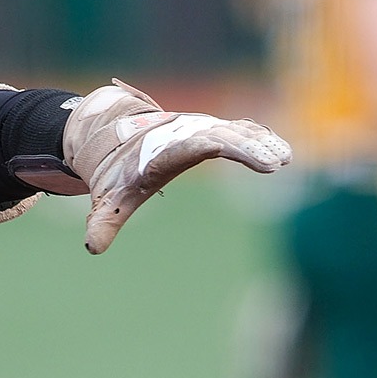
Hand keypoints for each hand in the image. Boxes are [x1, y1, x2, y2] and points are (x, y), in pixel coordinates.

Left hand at [62, 80, 292, 253]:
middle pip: (226, 136)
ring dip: (260, 142)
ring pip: (236, 131)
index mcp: (168, 148)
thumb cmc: (118, 172)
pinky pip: (238, 131)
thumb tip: (92, 248)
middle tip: (279, 160)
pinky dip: (257, 137)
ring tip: (285, 157)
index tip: (248, 158)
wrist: (113, 137)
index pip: (203, 145)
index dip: (229, 149)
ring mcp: (202, 130)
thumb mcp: (111, 198)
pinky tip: (279, 148)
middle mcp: (188, 133)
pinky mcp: (211, 132)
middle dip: (251, 147)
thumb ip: (104, 221)